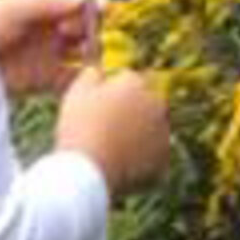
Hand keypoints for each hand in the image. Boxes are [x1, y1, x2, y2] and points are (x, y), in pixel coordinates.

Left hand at [0, 0, 103, 98]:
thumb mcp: (13, 8)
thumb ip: (48, 1)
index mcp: (45, 9)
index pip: (80, 5)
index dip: (94, 7)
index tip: (106, 10)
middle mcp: (50, 31)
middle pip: (86, 29)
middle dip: (98, 32)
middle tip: (98, 39)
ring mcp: (49, 57)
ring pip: (84, 54)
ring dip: (95, 56)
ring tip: (96, 61)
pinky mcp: (43, 82)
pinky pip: (72, 81)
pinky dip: (83, 80)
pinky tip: (88, 80)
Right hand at [56, 68, 172, 197]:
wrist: (87, 171)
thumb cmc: (79, 129)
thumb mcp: (76, 94)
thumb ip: (90, 75)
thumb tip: (99, 69)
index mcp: (136, 84)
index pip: (128, 82)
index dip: (112, 95)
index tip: (99, 111)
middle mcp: (156, 103)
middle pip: (144, 104)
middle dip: (130, 114)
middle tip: (105, 132)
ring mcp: (163, 131)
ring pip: (150, 130)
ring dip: (138, 136)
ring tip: (110, 152)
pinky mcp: (163, 158)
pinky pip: (153, 157)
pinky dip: (141, 161)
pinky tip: (120, 167)